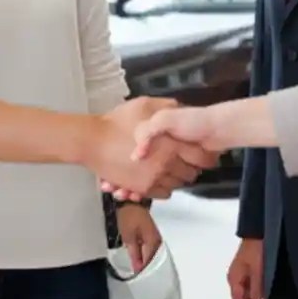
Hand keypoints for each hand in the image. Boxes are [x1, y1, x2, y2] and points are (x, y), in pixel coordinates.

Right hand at [89, 97, 212, 199]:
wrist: (92, 142)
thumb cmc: (117, 122)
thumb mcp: (145, 104)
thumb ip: (168, 107)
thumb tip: (182, 110)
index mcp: (170, 143)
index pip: (202, 156)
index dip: (206, 154)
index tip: (202, 151)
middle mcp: (166, 164)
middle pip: (192, 173)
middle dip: (192, 166)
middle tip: (186, 159)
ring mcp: (154, 179)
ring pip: (178, 184)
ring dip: (178, 177)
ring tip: (172, 167)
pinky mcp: (142, 189)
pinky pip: (164, 193)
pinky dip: (166, 187)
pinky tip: (160, 177)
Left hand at [116, 203, 161, 272]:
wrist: (132, 200)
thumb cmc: (129, 217)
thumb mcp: (129, 237)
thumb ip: (134, 254)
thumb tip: (137, 268)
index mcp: (153, 242)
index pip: (150, 262)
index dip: (143, 270)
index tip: (136, 276)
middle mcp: (158, 241)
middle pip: (153, 259)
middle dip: (145, 266)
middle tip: (136, 272)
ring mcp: (157, 236)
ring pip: (152, 253)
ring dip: (146, 259)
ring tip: (137, 265)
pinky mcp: (153, 233)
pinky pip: (151, 247)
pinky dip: (146, 252)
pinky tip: (140, 255)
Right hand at [227, 238, 264, 298]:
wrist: (257, 233)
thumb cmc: (255, 247)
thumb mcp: (257, 269)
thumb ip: (256, 287)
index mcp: (233, 278)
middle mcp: (235, 278)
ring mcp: (241, 275)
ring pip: (245, 295)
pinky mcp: (247, 272)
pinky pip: (249, 288)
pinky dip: (255, 294)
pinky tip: (264, 296)